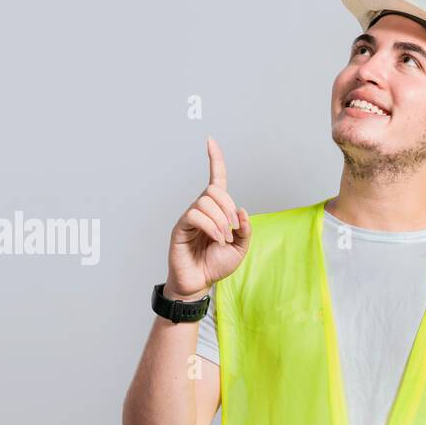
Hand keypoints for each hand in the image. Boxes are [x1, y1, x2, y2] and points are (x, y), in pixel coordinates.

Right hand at [166, 136, 251, 298]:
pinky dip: (210, 226)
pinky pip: (194, 215)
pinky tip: (215, 239)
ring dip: (220, 221)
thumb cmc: (216, 265)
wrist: (199, 283)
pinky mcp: (180, 228)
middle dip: (228, 208)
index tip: (210, 141)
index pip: (215, 179)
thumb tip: (241, 210)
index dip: (214, 160)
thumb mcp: (241, 248)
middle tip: (232, 230)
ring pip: (205, 202)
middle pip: (214, 190)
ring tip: (223, 239)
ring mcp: (190, 218)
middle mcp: (201, 210)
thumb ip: (245, 229)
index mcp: (216, 210)